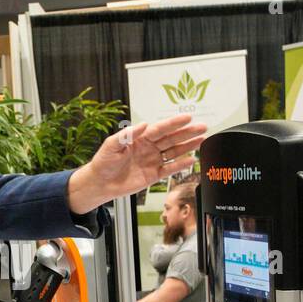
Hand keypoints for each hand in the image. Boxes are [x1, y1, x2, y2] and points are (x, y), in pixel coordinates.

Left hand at [67, 114, 208, 213]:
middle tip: (202, 127)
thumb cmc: (103, 162)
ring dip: (188, 146)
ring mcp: (152, 160)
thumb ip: (128, 134)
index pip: (160, 129)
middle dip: (187, 133)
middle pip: (171, 138)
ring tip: (202, 140)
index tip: (187, 118)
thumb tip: (144, 124)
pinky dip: (180, 165)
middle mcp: (148, 148)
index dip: (174, 123)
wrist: (100, 183)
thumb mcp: (112, 145)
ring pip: (174, 152)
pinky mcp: (153, 175)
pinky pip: (169, 168)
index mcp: (140, 138)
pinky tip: (191, 160)